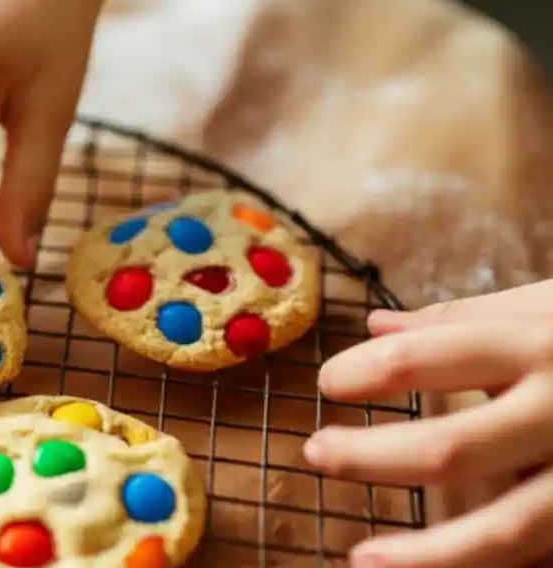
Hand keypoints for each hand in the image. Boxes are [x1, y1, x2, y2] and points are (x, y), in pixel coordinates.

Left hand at [305, 281, 552, 567]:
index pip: (431, 356)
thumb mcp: (550, 304)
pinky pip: (548, 550)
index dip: (367, 372)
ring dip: (428, 555)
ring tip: (362, 562)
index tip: (328, 384)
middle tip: (316, 454)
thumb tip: (376, 324)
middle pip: (453, 448)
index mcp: (542, 344)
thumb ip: (465, 320)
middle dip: (372, 459)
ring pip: (508, 530)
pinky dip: (491, 567)